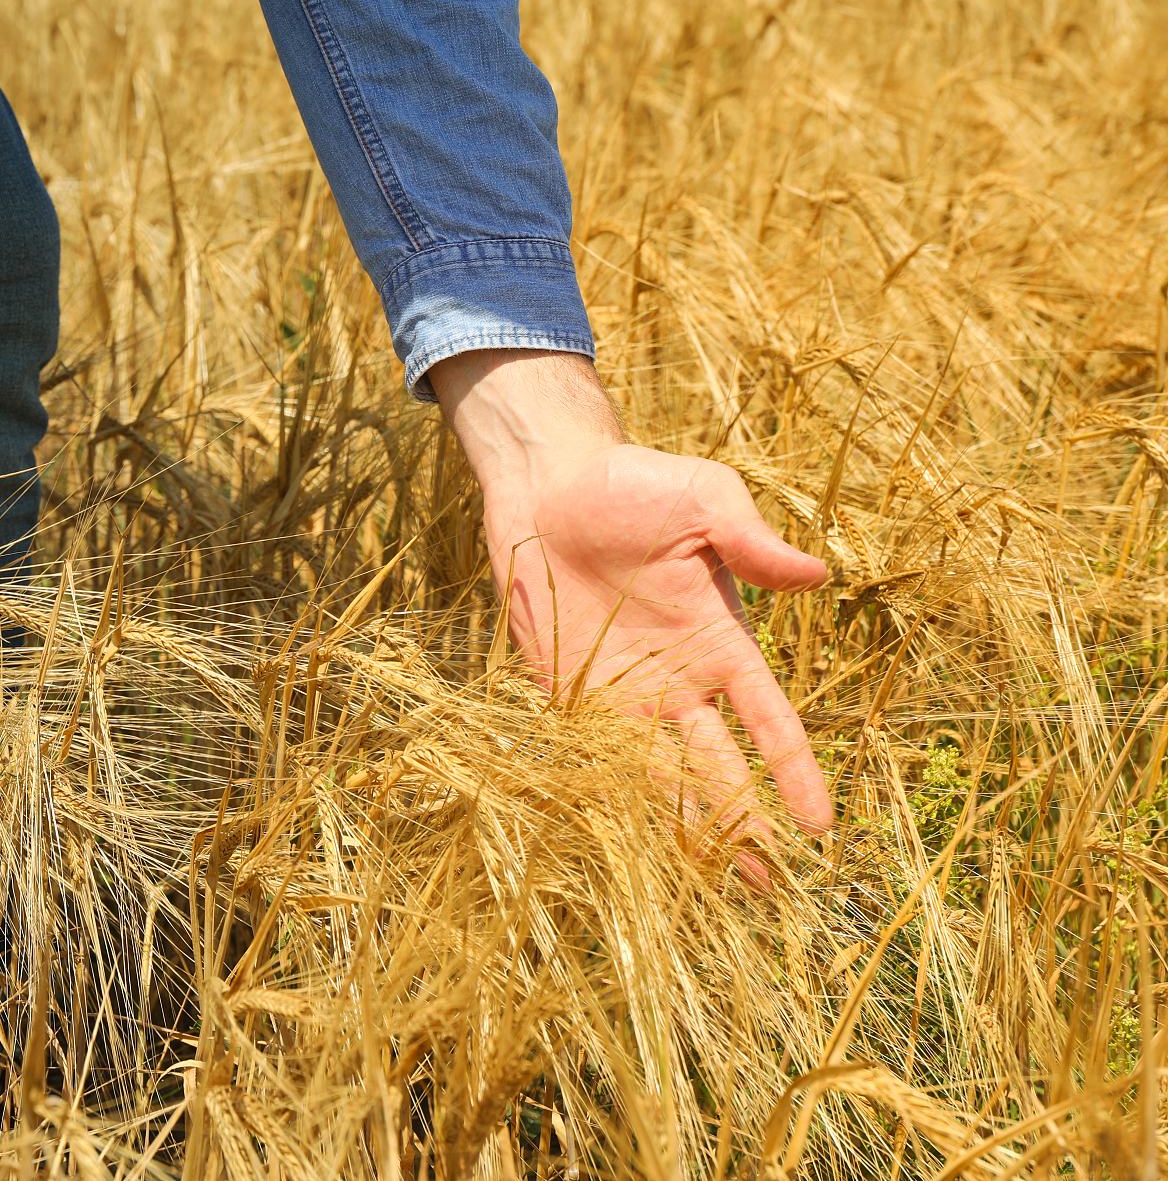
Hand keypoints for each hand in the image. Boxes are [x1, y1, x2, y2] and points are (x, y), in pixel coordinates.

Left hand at [428, 349, 831, 880]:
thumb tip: (817, 576)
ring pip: (654, 775)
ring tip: (700, 889)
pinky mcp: (561, 691)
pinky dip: (600, 796)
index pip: (768, 721)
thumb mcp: (706, 503)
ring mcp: (617, 691)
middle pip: (715, 768)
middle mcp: (674, 681)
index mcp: (720, 643)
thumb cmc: (635, 485)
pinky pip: (585, 753)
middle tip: (765, 888)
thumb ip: (752, 543)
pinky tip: (615, 845)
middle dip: (739, 826)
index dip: (794, 772)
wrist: (549, 481)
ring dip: (675, 828)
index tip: (820, 825)